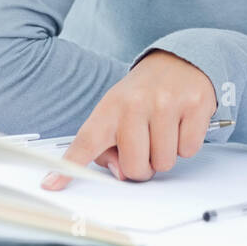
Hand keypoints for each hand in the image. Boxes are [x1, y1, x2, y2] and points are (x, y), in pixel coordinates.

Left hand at [40, 50, 216, 189]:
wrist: (179, 61)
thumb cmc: (144, 95)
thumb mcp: (119, 114)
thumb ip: (111, 150)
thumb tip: (121, 173)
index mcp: (110, 107)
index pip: (87, 141)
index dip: (70, 166)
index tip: (52, 183)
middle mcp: (136, 103)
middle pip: (135, 167)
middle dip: (143, 166)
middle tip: (146, 144)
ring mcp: (166, 103)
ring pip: (165, 162)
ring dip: (165, 154)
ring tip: (164, 130)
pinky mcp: (194, 105)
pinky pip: (188, 150)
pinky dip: (186, 144)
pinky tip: (181, 123)